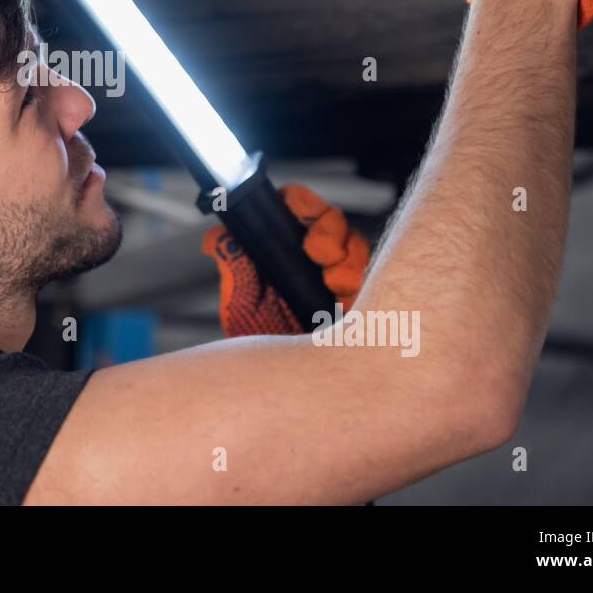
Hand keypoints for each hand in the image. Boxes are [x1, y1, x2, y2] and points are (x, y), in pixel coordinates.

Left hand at [201, 184, 370, 336]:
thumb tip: (218, 239)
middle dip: (330, 231)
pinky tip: (345, 302)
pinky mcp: (363, 301)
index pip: (296, 207)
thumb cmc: (262, 345)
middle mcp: (313, 259)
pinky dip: (361, 285)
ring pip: (357, 246)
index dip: (300, 202)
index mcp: (283, 249)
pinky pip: (374, 279)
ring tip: (334, 285)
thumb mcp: (242, 305)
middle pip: (334, 221)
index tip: (298, 211)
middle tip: (319, 254)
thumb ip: (235, 269)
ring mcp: (339, 278)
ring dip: (349, 260)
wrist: (287, 390)